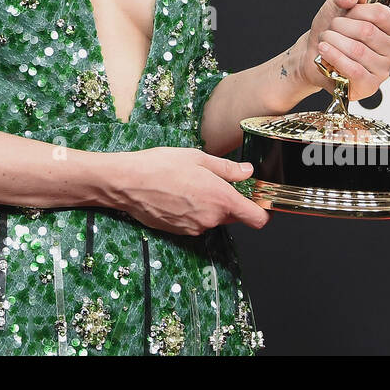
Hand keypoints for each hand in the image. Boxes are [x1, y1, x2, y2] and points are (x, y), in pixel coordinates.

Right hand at [105, 147, 269, 234]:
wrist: (127, 183)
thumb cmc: (160, 165)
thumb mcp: (197, 157)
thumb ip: (227, 168)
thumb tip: (247, 172)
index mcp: (221, 199)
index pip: (257, 218)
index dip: (262, 210)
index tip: (257, 199)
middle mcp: (211, 219)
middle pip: (234, 217)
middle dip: (230, 202)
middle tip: (213, 182)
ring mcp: (195, 228)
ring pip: (213, 219)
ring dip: (208, 206)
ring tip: (189, 185)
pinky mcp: (180, 232)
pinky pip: (196, 222)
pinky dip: (192, 211)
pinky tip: (177, 195)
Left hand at [298, 0, 389, 101]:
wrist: (313, 53)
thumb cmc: (332, 29)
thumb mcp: (338, 3)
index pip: (380, 14)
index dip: (356, 10)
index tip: (344, 12)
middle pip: (367, 31)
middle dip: (340, 26)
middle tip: (330, 28)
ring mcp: (383, 70)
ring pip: (357, 50)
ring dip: (333, 41)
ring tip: (325, 40)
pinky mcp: (369, 86)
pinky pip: (353, 69)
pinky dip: (334, 57)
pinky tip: (324, 51)